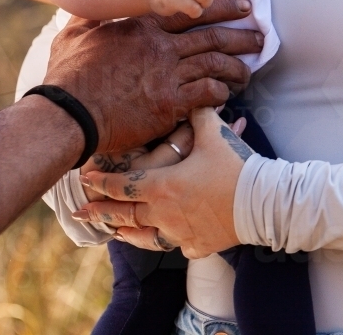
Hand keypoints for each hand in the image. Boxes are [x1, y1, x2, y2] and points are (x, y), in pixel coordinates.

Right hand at [43, 0, 261, 151]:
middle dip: (239, 34)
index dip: (221, 6)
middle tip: (259, 35)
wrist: (69, 112)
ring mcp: (167, 76)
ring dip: (237, 67)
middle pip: (211, 36)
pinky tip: (227, 95)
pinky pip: (206, 95)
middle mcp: (161, 48)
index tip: (240, 5)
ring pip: (214, 65)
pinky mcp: (168, 105)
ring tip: (250, 70)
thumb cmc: (69, 75)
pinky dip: (220, 93)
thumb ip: (90, 18)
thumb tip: (86, 7)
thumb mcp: (76, 34)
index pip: (191, 11)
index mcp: (144, 28)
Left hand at [73, 107, 252, 256]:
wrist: (261, 202)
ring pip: (142, 236)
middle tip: (81, 212)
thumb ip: (197, 114)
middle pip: (124, 214)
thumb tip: (192, 97)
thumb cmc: (234, 166)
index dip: (101, 182)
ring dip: (124, 232)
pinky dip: (161, 241)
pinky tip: (158, 239)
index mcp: (162, 185)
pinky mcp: (196, 246)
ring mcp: (178, 233)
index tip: (85, 179)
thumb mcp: (213, 133)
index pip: (122, 184)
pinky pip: (173, 245)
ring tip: (111, 231)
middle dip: (100, 212)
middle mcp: (163, 213)